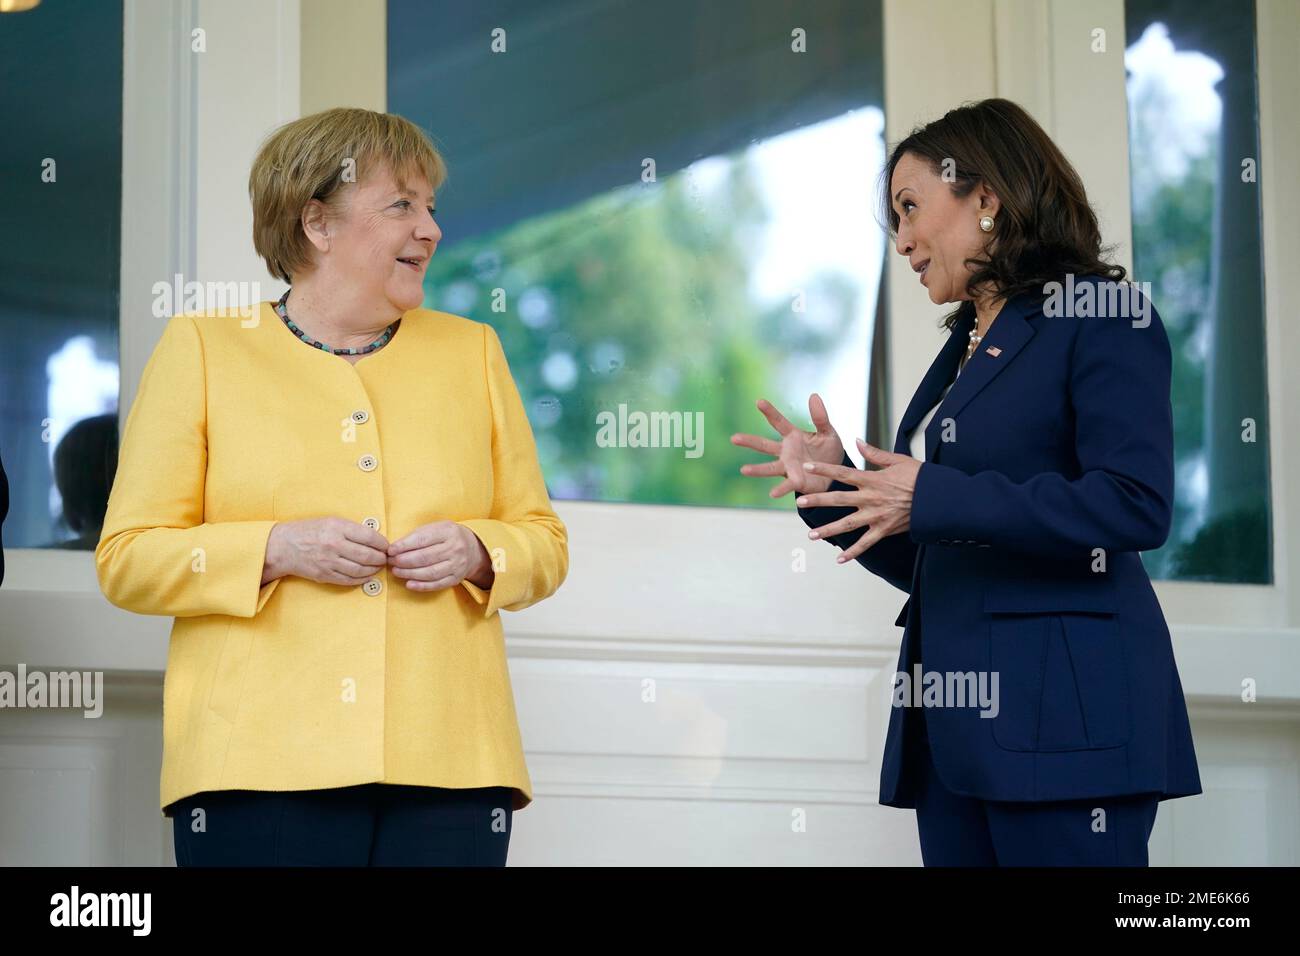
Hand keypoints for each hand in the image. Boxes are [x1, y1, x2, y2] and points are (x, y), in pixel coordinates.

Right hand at [265, 518, 388, 585]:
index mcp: (337, 528)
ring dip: (374, 570)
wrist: (282, 546)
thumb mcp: (330, 521)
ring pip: (360, 570)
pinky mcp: (325, 575)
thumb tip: (374, 538)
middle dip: (381, 559)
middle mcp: (334, 545)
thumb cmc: (308, 531)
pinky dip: (361, 579)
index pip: (369, 537)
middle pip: (368, 556)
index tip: (386, 546)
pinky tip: (366, 576)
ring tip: (378, 567)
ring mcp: (329, 562)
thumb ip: (351, 529)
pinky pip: (349, 580)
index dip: (382, 544)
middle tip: (385, 558)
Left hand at [386, 520, 492, 591]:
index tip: (391, 550)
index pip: (422, 539)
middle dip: (404, 561)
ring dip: (409, 573)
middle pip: (425, 557)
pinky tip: (409, 583)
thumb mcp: (436, 528)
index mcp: (448, 531)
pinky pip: (437, 584)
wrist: (472, 548)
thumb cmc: (448, 537)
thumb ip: (417, 535)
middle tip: (391, 561)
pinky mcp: (456, 578)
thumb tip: (396, 548)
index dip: (404, 546)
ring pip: (430, 572)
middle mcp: (455, 548)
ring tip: (396, 571)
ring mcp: (457, 565)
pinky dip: (421, 586)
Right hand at [731, 393, 845, 496]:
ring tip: (743, 470)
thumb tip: (814, 396)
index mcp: (793, 437)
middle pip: (764, 445)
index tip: (759, 402)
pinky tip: (772, 494)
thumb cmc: (829, 451)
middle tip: (734, 438)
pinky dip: (780, 490)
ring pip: (769, 467)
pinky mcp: (796, 481)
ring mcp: (789, 467)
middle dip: (749, 441)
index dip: (770, 412)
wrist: (836, 474)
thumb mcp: (828, 432)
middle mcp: (786, 452)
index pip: (779, 423)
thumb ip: (820, 417)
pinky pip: (787, 486)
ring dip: (757, 469)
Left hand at [794, 439, 921, 562]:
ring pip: (848, 524)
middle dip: (818, 501)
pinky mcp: (885, 530)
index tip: (806, 467)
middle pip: (839, 499)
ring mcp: (877, 516)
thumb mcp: (898, 460)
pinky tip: (840, 559)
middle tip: (799, 502)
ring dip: (828, 530)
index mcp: (872, 479)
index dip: (824, 469)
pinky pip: (866, 543)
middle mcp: (871, 498)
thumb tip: (857, 440)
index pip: (843, 473)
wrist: (939, 499)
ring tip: (811, 535)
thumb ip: (875, 453)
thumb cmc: (920, 477)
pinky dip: (853, 552)